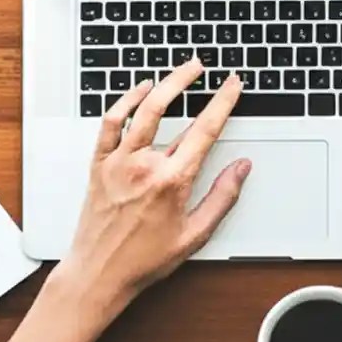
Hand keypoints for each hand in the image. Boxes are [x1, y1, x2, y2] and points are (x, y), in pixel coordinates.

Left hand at [52, 59, 251, 319]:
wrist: (99, 273)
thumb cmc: (144, 260)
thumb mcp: (195, 234)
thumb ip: (222, 197)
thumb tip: (242, 169)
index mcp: (172, 182)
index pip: (204, 130)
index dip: (222, 102)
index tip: (233, 85)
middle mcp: (144, 165)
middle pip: (169, 109)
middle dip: (190, 82)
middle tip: (203, 67)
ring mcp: (118, 162)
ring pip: (141, 110)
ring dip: (162, 84)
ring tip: (178, 72)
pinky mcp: (99, 165)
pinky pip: (110, 124)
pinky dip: (125, 102)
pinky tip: (139, 91)